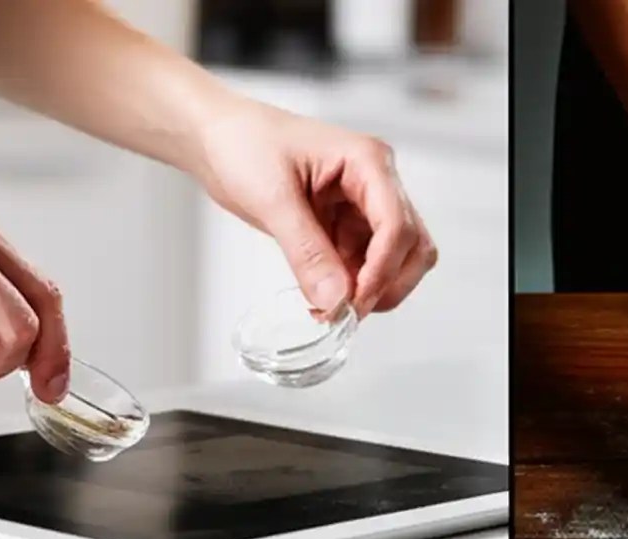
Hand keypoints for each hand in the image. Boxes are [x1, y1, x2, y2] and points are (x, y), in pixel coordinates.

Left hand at [190, 99, 436, 317]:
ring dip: (370, 288)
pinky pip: (363, 263)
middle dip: (388, 283)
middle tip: (349, 312)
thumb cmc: (242, 141)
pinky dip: (350, 285)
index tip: (354, 302)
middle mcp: (375, 182)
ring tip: (330, 307)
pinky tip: (322, 296)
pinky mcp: (345, 223)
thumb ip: (307, 251)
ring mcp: (362, 204)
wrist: (215, 136)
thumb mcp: (272, 199)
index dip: (382, 270)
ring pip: (394, 259)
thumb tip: (335, 299)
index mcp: (367, 161)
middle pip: (412, 246)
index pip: (397, 225)